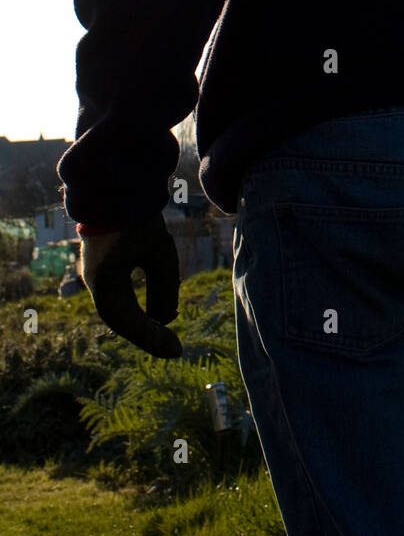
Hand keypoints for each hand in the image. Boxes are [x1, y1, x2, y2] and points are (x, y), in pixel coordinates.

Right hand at [80, 213, 182, 357]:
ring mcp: (97, 272)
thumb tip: (165, 318)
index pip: (127, 321)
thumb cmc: (138, 217)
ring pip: (119, 308)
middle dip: (146, 333)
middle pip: (120, 318)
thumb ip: (164, 286)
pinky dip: (137, 307)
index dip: (151, 338)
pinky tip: (156, 311)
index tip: (176, 350)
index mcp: (104, 280)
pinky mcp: (104, 265)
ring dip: (142, 321)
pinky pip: (119, 295)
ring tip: (167, 331)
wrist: (118, 185)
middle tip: (173, 347)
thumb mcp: (159, 252)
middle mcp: (95, 280)